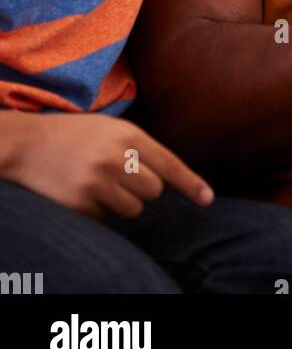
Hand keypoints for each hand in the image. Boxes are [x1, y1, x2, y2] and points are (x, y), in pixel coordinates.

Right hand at [0, 111, 213, 219]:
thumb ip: (138, 147)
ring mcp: (97, 183)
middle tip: (117, 174)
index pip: (169, 164)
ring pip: (133, 208)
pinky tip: (80, 191)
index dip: (191, 184)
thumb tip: (169, 178)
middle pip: (154, 191)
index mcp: (127, 135)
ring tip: (97, 181)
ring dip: (121, 201)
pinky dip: (97, 210)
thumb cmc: (74, 135)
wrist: (26, 143)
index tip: (207, 199)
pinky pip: (105, 218)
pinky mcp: (79, 204)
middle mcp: (115, 158)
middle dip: (141, 188)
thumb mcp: (110, 129)